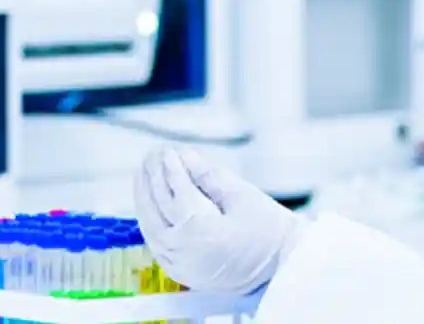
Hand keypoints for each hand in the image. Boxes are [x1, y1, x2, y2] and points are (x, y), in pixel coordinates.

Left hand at [133, 147, 306, 294]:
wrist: (280, 269)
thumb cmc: (268, 232)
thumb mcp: (242, 196)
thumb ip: (209, 177)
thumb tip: (186, 158)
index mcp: (200, 230)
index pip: (177, 190)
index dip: (171, 167)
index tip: (167, 151)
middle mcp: (183, 249)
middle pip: (158, 206)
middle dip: (153, 177)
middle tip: (151, 156)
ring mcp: (179, 264)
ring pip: (150, 225)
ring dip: (144, 197)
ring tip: (143, 173)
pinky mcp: (181, 272)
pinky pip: (155, 242)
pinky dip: (149, 220)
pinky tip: (148, 204)